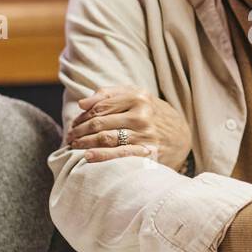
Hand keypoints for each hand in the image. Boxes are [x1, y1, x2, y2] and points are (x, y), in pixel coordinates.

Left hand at [66, 87, 191, 169]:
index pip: (100, 106)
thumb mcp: (136, 95)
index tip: (74, 124)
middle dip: (80, 131)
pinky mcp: (147, 153)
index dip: (82, 116)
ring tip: (74, 146)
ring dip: (85, 143)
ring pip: (105, 138)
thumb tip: (82, 103)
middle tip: (70, 137)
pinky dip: (101, 156)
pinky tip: (87, 157)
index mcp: (138, 97)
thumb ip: (109, 94)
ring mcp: (145, 135)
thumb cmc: (152, 113)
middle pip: (100, 123)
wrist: (181, 135)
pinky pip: (119, 155)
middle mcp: (142, 115)